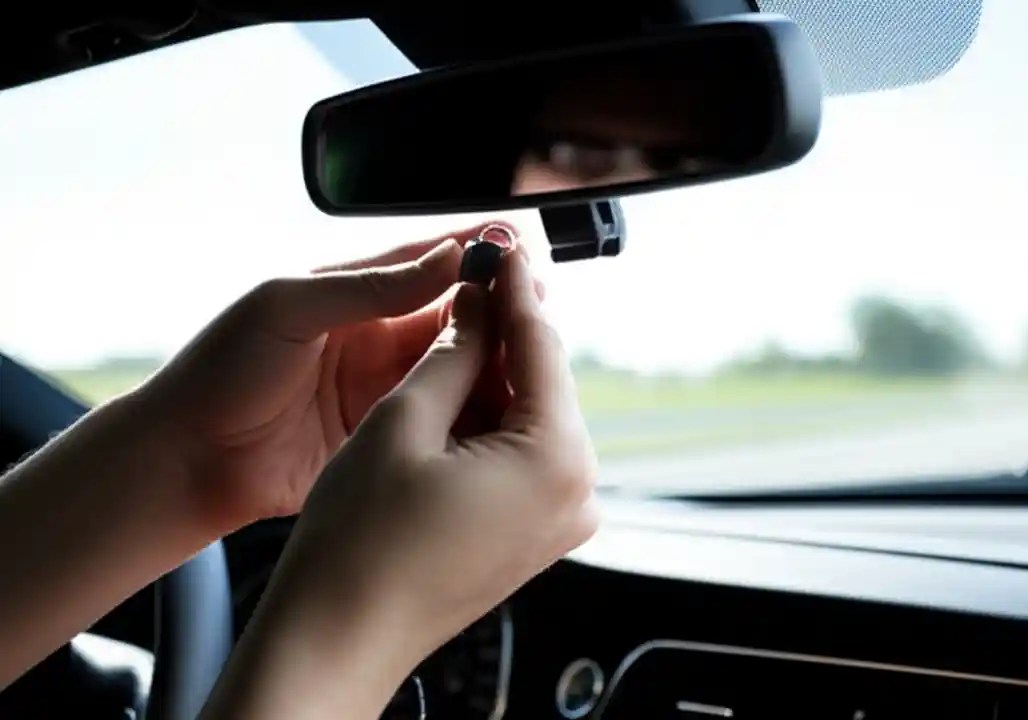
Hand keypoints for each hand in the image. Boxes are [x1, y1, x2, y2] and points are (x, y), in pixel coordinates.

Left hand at [134, 221, 524, 533]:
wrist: (186, 460)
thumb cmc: (221, 370)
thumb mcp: (290, 307)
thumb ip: (370, 285)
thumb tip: (446, 259)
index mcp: (351, 293)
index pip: (428, 263)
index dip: (476, 254)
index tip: (521, 249)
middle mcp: (375, 338)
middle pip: (454, 316)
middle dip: (498, 309)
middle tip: (544, 305)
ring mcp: (383, 389)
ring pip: (456, 368)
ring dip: (493, 360)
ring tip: (538, 357)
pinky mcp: (385, 436)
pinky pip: (441, 418)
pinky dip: (474, 412)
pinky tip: (504, 410)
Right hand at [198, 243, 597, 719]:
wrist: (339, 638)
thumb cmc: (361, 545)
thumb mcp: (403, 421)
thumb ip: (454, 350)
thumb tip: (481, 301)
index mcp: (555, 460)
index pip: (541, 345)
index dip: (513, 287)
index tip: (500, 246)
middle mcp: (575, 492)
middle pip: (543, 381)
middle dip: (505, 330)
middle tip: (473, 278)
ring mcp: (558, 519)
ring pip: (531, 416)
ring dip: (494, 374)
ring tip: (451, 331)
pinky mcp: (533, 533)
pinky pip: (522, 454)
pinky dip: (491, 419)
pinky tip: (452, 393)